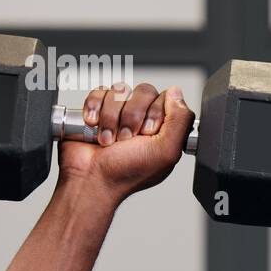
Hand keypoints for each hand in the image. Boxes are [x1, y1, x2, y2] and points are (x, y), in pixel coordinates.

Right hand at [56, 82, 194, 202]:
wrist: (90, 179)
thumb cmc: (126, 173)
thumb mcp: (166, 152)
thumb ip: (180, 121)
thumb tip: (177, 93)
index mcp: (162, 129)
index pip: (167, 99)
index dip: (155, 113)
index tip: (148, 133)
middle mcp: (142, 119)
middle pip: (144, 92)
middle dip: (132, 116)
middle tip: (127, 138)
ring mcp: (119, 113)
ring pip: (121, 91)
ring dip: (112, 116)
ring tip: (108, 138)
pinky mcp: (98, 109)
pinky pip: (99, 92)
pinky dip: (95, 108)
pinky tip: (93, 126)